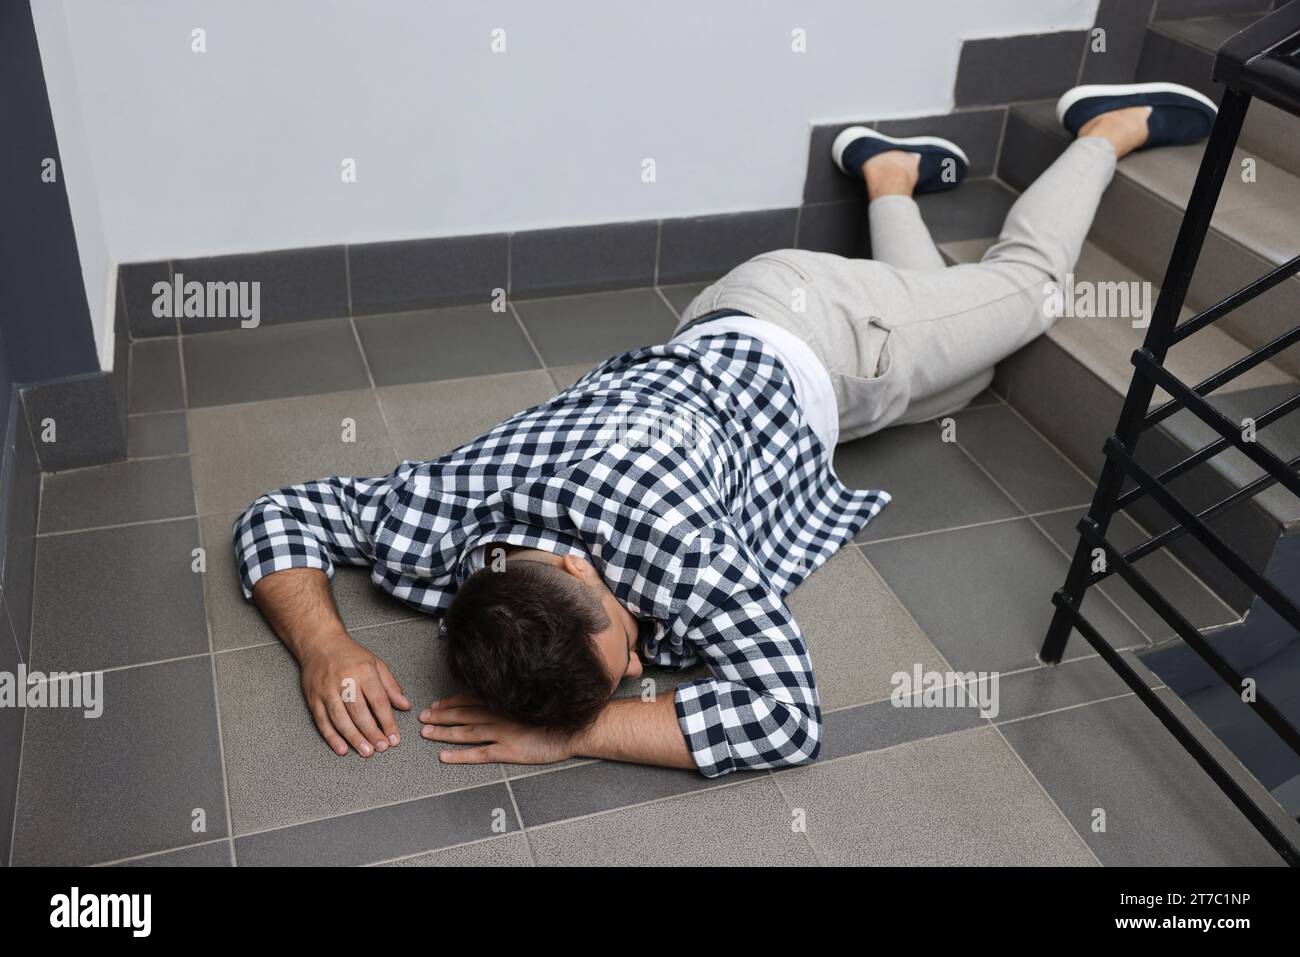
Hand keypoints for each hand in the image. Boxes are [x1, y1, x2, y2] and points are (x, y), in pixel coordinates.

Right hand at [300, 635, 410, 756]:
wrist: (320, 643)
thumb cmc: (350, 655)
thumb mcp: (376, 664)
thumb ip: (391, 686)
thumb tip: (405, 705)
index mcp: (364, 672)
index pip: (378, 701)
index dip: (387, 721)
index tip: (394, 737)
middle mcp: (345, 681)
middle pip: (359, 712)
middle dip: (372, 733)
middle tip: (381, 747)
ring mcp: (327, 691)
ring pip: (340, 719)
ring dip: (353, 738)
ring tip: (366, 751)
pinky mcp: (313, 698)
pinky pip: (322, 721)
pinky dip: (331, 737)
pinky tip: (342, 748)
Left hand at [418, 692, 574, 765]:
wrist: (575, 729)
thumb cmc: (557, 715)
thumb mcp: (531, 700)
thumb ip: (511, 699)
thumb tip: (494, 697)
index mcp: (504, 702)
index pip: (470, 700)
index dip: (450, 702)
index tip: (435, 705)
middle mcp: (499, 715)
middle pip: (463, 714)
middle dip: (440, 716)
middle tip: (422, 719)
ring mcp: (502, 733)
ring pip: (466, 732)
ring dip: (444, 733)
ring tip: (427, 734)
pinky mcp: (508, 751)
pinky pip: (479, 753)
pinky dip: (460, 755)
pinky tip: (445, 756)